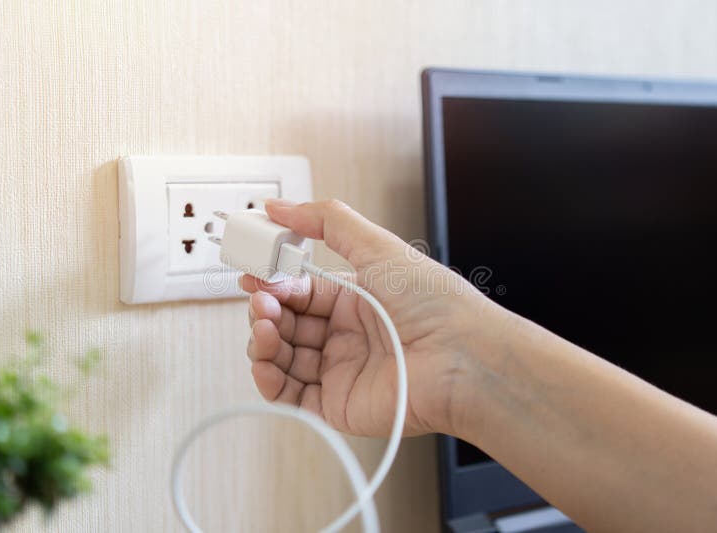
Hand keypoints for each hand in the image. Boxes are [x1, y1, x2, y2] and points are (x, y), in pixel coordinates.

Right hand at [241, 199, 503, 436]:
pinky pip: (290, 396)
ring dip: (263, 341)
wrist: (463, 359)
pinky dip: (269, 381)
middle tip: (260, 300)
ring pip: (282, 357)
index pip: (299, 289)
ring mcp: (341, 370)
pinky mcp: (337, 405)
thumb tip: (280, 208)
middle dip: (265, 309)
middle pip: (286, 322)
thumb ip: (327, 222)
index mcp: (354, 298)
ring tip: (265, 327)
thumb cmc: (435, 305)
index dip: (273, 282)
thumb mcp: (378, 246)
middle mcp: (346, 334)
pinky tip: (266, 362)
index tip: (253, 271)